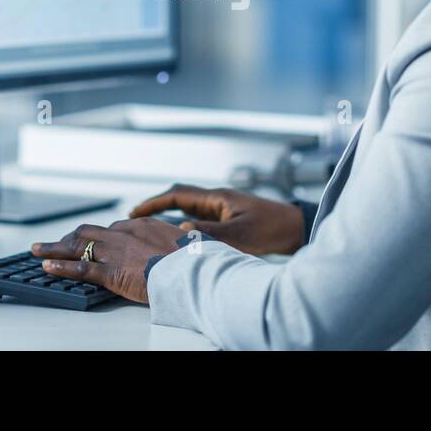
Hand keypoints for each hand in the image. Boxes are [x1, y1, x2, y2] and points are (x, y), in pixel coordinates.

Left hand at [31, 218, 184, 303]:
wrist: (195, 272)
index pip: (113, 228)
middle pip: (89, 232)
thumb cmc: (197, 261)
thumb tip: (185, 241)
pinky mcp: (112, 272)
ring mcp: (116, 252)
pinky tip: (47, 267)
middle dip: (69, 236)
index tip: (89, 239)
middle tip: (54, 241)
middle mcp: (125, 233)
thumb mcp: (188, 243)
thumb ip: (177, 242)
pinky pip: (80, 268)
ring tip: (37, 250)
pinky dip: (60, 267)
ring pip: (78, 246)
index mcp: (144, 226)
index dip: (98, 235)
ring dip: (54, 248)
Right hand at [129, 183, 305, 255]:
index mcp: (217, 197)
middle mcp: (217, 199)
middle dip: (155, 207)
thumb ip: (210, 233)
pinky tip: (177, 236)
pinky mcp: (228, 219)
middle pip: (179, 198)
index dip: (154, 202)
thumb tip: (180, 230)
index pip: (178, 194)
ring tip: (149, 228)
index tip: (135, 211)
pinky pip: (198, 218)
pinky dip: (183, 224)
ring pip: (188, 208)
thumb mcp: (240, 234)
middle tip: (135, 219)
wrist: (296, 229)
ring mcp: (222, 208)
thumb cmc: (272, 229)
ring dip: (168, 215)